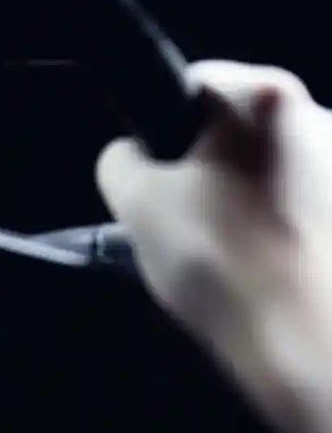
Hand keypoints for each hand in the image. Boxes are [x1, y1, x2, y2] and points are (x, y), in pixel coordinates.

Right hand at [98, 61, 331, 432]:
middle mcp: (324, 117)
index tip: (156, 175)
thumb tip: (132, 155)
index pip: (192, 84)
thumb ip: (121, 160)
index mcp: (265, 95)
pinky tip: (272, 266)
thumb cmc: (219, 261)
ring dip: (255, 197)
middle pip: (244, 129)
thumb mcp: (134, 202)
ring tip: (234, 252)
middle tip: (190, 218)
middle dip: (215, 165)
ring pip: (281, 170)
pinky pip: (311, 206)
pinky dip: (291, 226)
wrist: (312, 348)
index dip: (162, 130)